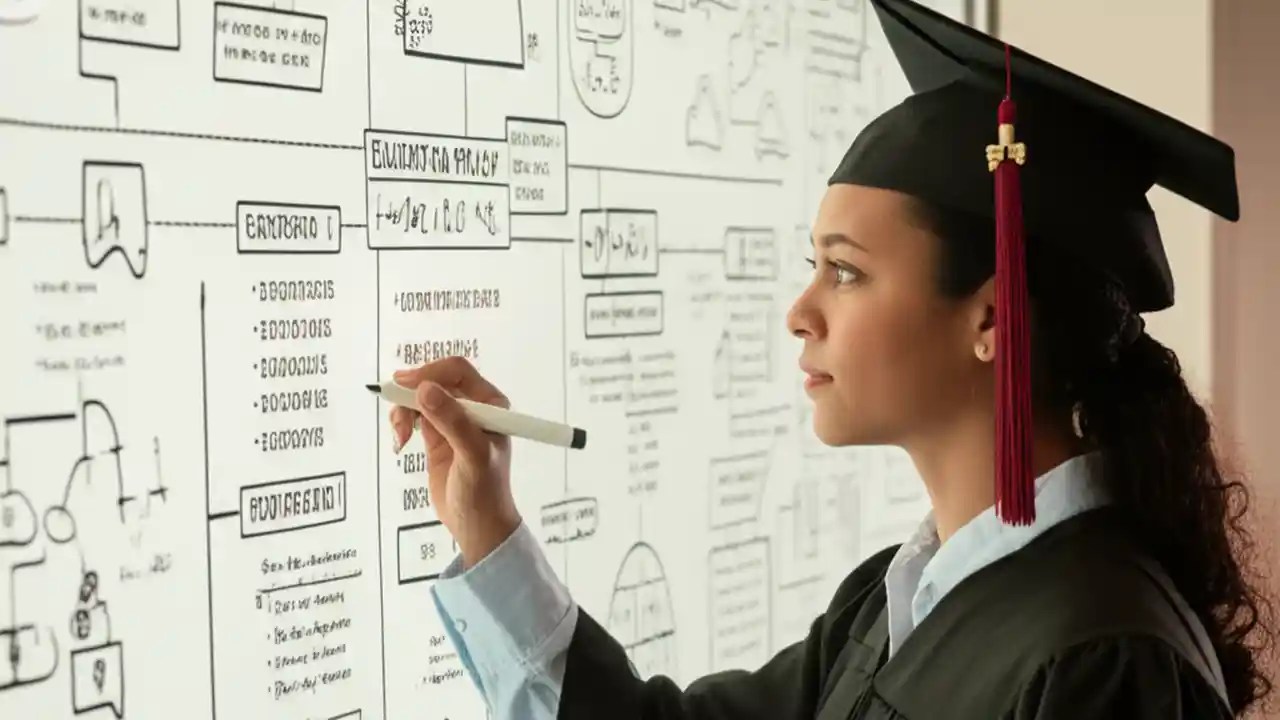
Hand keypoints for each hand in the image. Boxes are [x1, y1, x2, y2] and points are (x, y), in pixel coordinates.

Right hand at [389, 357, 519, 568]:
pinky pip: (413, 415)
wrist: (476, 525)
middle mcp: (473, 407)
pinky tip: (400, 443)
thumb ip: (451, 421)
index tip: (405, 384)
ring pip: (420, 397)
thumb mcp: (471, 455)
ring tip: (400, 437)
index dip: (430, 372)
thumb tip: (424, 389)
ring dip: (403, 411)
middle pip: (434, 380)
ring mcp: (453, 420)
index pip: (458, 371)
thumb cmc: (483, 490)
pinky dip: (401, 422)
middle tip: (395, 408)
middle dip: (412, 392)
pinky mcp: (436, 436)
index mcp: (491, 404)